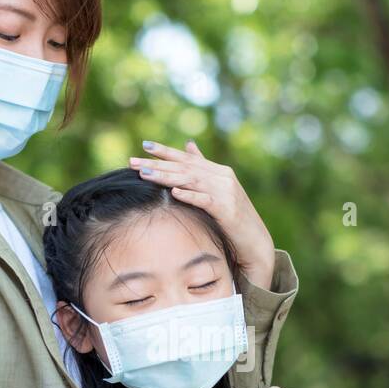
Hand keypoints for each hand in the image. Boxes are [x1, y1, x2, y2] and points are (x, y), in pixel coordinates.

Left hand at [130, 140, 275, 288]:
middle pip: (185, 167)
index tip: (144, 145)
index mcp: (219, 171)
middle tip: (132, 162)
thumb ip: (203, 168)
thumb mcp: (218, 191)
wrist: (256, 242)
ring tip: (144, 174)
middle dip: (157, 164)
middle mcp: (222, 177)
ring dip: (166, 176)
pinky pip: (205, 200)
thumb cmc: (234, 219)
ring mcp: (226, 192)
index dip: (165, 151)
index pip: (187, 158)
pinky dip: (190, 195)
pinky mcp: (228, 210)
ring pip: (191, 180)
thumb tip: (189, 145)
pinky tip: (174, 192)